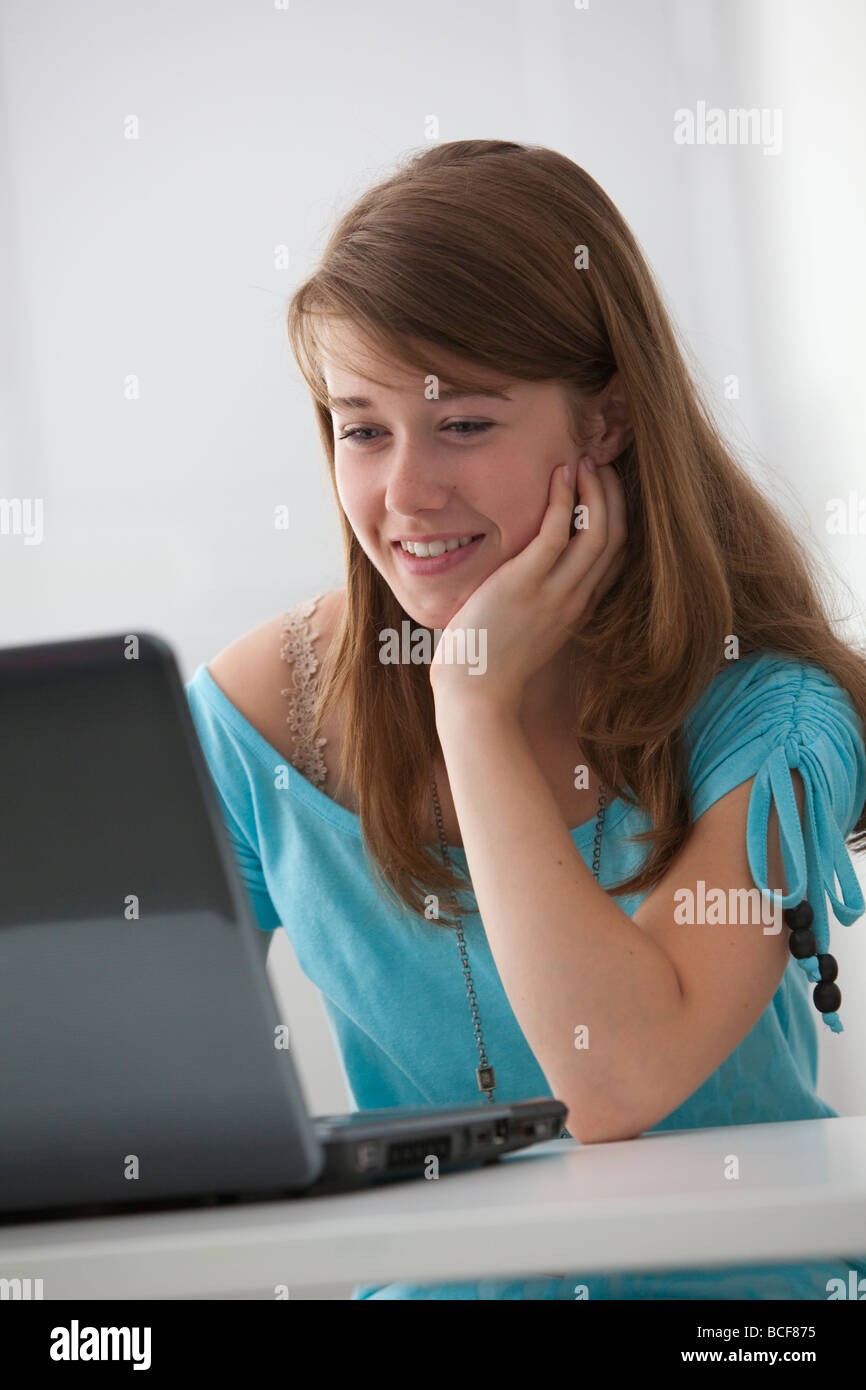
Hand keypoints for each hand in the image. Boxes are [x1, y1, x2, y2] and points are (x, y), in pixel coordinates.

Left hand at [429, 455, 626, 714]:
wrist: (474, 693)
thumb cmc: (488, 663)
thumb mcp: (523, 629)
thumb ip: (534, 601)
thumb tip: (522, 576)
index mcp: (577, 609)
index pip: (616, 557)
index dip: (617, 517)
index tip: (604, 489)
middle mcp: (575, 599)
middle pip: (617, 537)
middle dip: (614, 495)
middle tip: (599, 464)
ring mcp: (554, 592)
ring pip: (599, 531)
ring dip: (597, 489)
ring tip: (585, 460)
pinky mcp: (526, 584)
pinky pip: (559, 532)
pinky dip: (565, 498)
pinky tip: (559, 474)